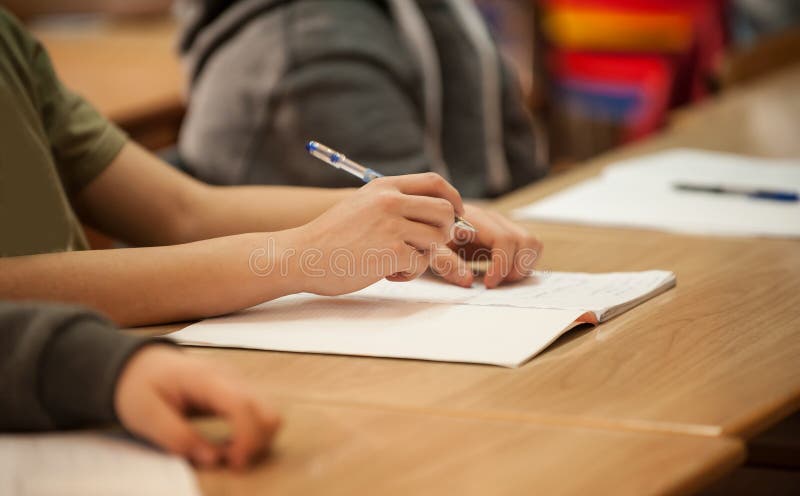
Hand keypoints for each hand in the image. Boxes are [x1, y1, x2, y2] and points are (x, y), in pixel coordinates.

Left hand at [115, 346, 280, 468]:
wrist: (139, 363)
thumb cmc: (139, 386)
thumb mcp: (145, 416)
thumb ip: (177, 438)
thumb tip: (213, 459)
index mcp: (205, 378)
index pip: (242, 405)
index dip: (246, 438)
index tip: (233, 463)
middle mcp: (229, 377)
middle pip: (266, 410)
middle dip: (256, 442)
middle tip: (230, 462)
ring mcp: (237, 382)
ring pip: (268, 414)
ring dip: (256, 440)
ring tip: (227, 453)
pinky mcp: (238, 390)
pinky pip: (259, 414)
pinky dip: (251, 434)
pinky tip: (229, 443)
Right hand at [288, 173, 469, 295]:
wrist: (302, 256)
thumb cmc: (331, 237)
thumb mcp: (362, 205)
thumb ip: (393, 204)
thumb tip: (433, 214)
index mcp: (384, 187)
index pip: (434, 182)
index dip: (452, 199)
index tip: (456, 214)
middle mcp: (390, 201)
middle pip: (444, 211)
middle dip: (446, 231)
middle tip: (427, 246)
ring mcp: (391, 225)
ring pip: (437, 239)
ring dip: (425, 256)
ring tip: (400, 263)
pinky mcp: (391, 252)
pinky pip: (421, 263)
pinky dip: (410, 274)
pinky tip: (387, 274)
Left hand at [432, 204, 542, 288]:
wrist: (425, 224)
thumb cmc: (427, 237)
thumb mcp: (430, 250)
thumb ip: (446, 263)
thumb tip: (468, 282)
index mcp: (475, 220)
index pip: (504, 239)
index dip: (502, 265)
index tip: (488, 284)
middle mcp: (493, 220)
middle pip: (526, 241)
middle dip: (517, 268)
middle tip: (495, 283)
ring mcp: (502, 226)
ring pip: (532, 243)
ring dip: (523, 266)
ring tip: (501, 279)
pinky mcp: (505, 235)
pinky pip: (527, 248)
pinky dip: (521, 264)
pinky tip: (501, 274)